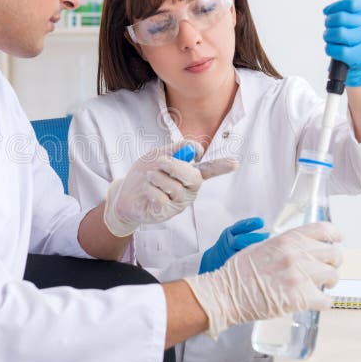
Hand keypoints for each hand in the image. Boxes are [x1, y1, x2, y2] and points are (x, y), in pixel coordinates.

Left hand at [103, 140, 237, 236]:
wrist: (125, 192)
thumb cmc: (145, 174)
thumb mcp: (157, 155)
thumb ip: (176, 149)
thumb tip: (194, 148)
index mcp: (188, 174)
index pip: (209, 170)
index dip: (221, 166)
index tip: (235, 163)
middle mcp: (188, 190)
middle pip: (194, 177)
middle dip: (176, 166)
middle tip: (160, 161)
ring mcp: (178, 203)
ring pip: (175, 187)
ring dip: (157, 177)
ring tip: (149, 177)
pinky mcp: (166, 213)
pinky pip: (161, 198)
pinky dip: (150, 189)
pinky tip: (146, 190)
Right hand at [184, 222, 341, 337]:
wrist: (226, 293)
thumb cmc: (238, 271)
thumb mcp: (260, 247)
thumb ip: (283, 246)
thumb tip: (299, 249)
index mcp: (287, 239)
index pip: (324, 229)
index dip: (335, 234)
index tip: (337, 238)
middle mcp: (297, 255)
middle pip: (334, 254)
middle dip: (333, 262)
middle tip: (327, 268)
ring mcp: (300, 276)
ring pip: (333, 276)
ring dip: (329, 282)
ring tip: (321, 286)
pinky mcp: (300, 298)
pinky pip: (327, 300)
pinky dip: (324, 302)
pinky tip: (316, 302)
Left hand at [322, 0, 360, 86]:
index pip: (351, 3)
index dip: (335, 6)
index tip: (327, 11)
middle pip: (341, 18)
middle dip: (329, 21)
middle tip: (328, 25)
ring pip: (338, 33)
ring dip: (328, 34)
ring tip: (329, 35)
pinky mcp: (358, 57)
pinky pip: (336, 50)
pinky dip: (329, 47)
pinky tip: (332, 46)